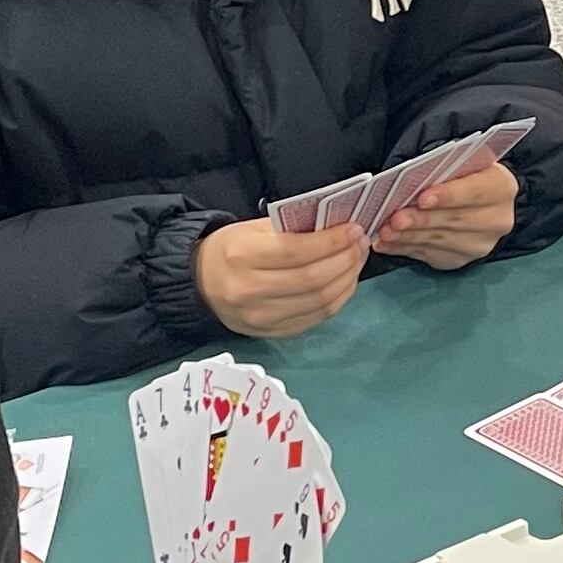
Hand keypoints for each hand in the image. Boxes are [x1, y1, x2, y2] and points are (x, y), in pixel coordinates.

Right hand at [195, 217, 365, 337]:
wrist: (201, 283)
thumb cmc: (231, 248)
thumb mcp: (253, 228)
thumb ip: (292, 229)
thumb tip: (338, 228)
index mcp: (242, 257)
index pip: (297, 252)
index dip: (332, 242)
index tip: (354, 230)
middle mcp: (249, 292)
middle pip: (312, 280)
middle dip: (346, 260)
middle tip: (361, 244)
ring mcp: (260, 318)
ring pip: (319, 303)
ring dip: (347, 280)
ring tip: (357, 261)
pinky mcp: (270, 334)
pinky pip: (314, 319)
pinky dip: (337, 300)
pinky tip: (345, 282)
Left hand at [374, 158, 517, 269]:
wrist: (472, 197)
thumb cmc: (461, 174)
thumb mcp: (459, 163)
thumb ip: (444, 170)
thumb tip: (412, 184)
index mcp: (501, 187)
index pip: (475, 191)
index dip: (449, 196)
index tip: (423, 198)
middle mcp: (498, 220)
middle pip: (455, 220)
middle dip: (421, 220)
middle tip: (395, 219)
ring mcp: (480, 244)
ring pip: (439, 240)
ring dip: (409, 237)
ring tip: (386, 232)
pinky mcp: (461, 259)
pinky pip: (430, 255)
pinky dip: (405, 248)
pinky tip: (388, 243)